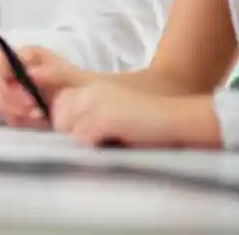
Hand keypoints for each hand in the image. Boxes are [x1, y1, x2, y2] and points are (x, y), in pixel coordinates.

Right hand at [0, 46, 90, 126]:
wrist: (89, 105)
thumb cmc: (80, 85)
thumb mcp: (72, 76)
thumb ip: (54, 72)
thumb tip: (30, 73)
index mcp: (23, 57)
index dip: (1, 79)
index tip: (28, 97)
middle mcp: (11, 69)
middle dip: (7, 98)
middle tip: (33, 107)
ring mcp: (9, 87)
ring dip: (15, 110)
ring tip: (40, 114)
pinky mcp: (12, 105)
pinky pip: (4, 113)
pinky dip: (18, 119)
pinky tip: (38, 119)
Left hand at [53, 82, 207, 147]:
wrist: (179, 118)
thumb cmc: (150, 125)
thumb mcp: (114, 116)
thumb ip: (88, 121)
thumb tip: (69, 140)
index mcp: (91, 89)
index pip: (59, 105)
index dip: (66, 124)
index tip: (81, 139)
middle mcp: (89, 92)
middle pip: (59, 118)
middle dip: (71, 135)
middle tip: (95, 145)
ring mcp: (94, 103)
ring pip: (69, 131)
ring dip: (83, 144)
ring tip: (107, 146)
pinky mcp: (104, 117)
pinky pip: (84, 139)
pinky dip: (95, 149)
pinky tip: (114, 147)